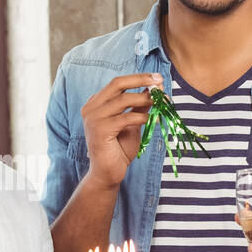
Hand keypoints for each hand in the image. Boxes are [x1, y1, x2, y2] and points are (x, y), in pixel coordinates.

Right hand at [80, 73, 161, 188]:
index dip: (139, 78)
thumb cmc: (119, 149)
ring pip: (124, 99)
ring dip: (146, 99)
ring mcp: (93, 118)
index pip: (118, 83)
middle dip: (141, 79)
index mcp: (96, 103)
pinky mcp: (100, 129)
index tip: (157, 78)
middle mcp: (91, 107)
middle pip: (117, 84)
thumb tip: (154, 89)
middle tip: (159, 81)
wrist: (108, 172)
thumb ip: (139, 106)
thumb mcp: (132, 123)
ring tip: (161, 103)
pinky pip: (126, 118)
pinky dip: (143, 117)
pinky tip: (155, 119)